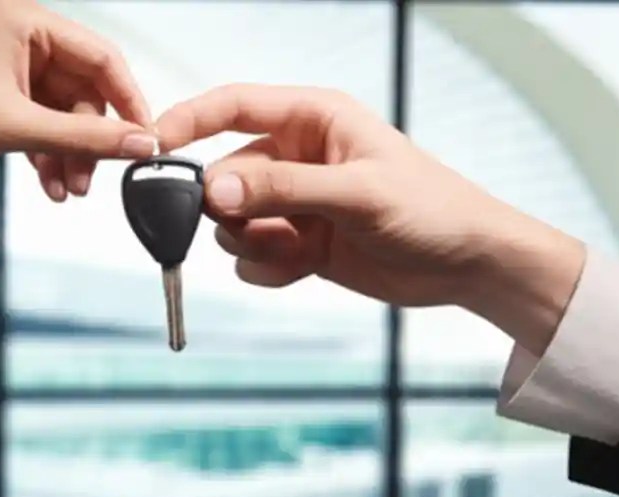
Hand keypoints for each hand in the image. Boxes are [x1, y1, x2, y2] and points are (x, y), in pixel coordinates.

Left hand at [0, 0, 155, 198]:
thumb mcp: (14, 128)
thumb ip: (83, 137)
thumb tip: (138, 144)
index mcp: (24, 21)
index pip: (101, 57)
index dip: (129, 101)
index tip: (145, 140)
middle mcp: (20, 37)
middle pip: (85, 90)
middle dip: (92, 139)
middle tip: (94, 179)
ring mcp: (8, 68)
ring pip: (65, 114)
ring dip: (71, 154)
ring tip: (70, 190)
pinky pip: (42, 125)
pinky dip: (49, 155)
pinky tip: (50, 186)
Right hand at [155, 83, 586, 355]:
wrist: (465, 265)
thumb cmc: (430, 209)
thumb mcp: (356, 194)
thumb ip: (283, 189)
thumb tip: (217, 190)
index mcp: (313, 119)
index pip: (233, 105)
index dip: (188, 122)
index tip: (153, 148)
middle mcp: (297, 156)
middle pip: (222, 175)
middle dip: (231, 209)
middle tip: (255, 228)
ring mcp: (295, 202)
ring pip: (231, 222)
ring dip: (252, 243)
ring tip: (298, 250)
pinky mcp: (298, 243)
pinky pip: (251, 257)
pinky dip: (267, 269)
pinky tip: (305, 268)